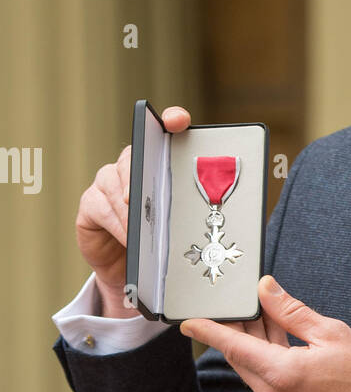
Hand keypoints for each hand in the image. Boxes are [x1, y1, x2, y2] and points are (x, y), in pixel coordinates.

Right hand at [75, 106, 190, 317]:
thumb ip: (194, 211)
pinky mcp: (90, 204)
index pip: (165, 130)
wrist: (131, 271)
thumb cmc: (161, 243)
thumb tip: (220, 204)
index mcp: (159, 164)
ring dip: (129, 208)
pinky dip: (116, 223)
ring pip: (114, 182)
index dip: (171, 120)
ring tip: (142, 230)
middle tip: (146, 194)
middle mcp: (131, 166)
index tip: (178, 121)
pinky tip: (130, 238)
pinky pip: (100, 207)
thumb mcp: (182, 225)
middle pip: (133, 156)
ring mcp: (107, 183)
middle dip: (140, 172)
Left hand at [179, 276, 350, 391]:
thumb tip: (266, 290)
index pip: (232, 346)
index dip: (208, 330)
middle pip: (239, 356)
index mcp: (281, 372)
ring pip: (252, 366)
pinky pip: (266, 377)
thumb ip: (292, 312)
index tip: (188, 321)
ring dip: (253, 341)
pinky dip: (267, 355)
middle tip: (238, 303)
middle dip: (234, 329)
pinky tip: (279, 336)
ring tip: (264, 313)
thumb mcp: (330, 333)